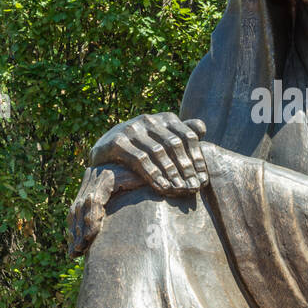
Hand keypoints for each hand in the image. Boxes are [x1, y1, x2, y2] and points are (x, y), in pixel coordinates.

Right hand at [89, 114, 207, 194]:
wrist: (104, 150)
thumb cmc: (140, 146)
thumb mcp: (161, 137)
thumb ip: (180, 132)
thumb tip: (201, 127)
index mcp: (165, 118)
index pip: (188, 136)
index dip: (197, 158)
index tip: (203, 179)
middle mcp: (149, 119)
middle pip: (175, 144)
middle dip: (186, 168)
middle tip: (194, 187)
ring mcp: (132, 128)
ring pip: (158, 152)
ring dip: (172, 173)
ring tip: (180, 190)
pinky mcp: (117, 141)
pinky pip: (140, 160)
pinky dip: (154, 175)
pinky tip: (163, 188)